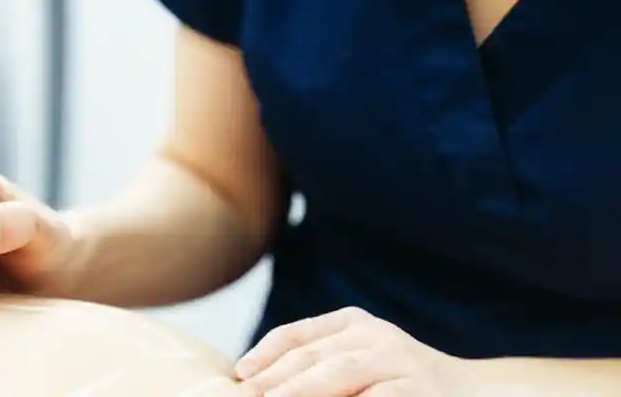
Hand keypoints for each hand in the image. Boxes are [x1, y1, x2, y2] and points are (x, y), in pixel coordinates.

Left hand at [233, 307, 476, 395]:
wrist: (475, 393)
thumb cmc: (401, 383)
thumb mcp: (360, 365)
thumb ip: (320, 366)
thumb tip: (257, 384)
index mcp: (353, 323)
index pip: (298, 336)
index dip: (265, 355)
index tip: (239, 375)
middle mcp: (375, 336)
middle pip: (312, 359)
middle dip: (274, 382)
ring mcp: (399, 361)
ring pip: (337, 376)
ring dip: (300, 392)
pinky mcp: (420, 388)